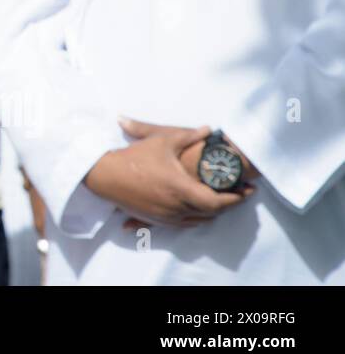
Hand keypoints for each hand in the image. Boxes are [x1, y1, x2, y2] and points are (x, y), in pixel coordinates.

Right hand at [84, 118, 254, 229]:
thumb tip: (207, 128)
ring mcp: (166, 216)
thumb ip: (188, 136)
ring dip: (212, 212)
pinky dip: (195, 218)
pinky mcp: (156, 220)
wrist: (105, 175)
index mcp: (181, 189)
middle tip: (238, 194)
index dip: (236, 198)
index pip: (218, 202)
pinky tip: (198, 210)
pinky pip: (183, 224)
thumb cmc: (135, 157)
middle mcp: (176, 207)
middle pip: (211, 213)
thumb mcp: (162, 141)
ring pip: (198, 221)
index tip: (248, 190)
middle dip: (227, 204)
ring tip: (220, 200)